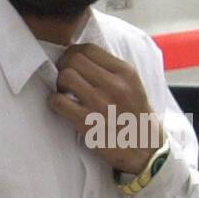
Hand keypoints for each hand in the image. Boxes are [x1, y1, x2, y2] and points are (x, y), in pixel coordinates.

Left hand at [50, 43, 161, 173]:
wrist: (145, 148)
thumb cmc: (135, 115)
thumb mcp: (133, 84)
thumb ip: (111, 69)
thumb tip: (81, 55)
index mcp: (125, 72)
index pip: (88, 48)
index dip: (73, 54)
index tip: (71, 64)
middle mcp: (114, 85)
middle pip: (73, 59)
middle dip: (63, 66)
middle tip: (65, 79)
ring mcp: (100, 103)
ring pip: (65, 76)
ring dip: (58, 84)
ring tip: (65, 93)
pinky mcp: (87, 123)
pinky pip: (58, 102)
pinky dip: (54, 102)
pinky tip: (61, 107)